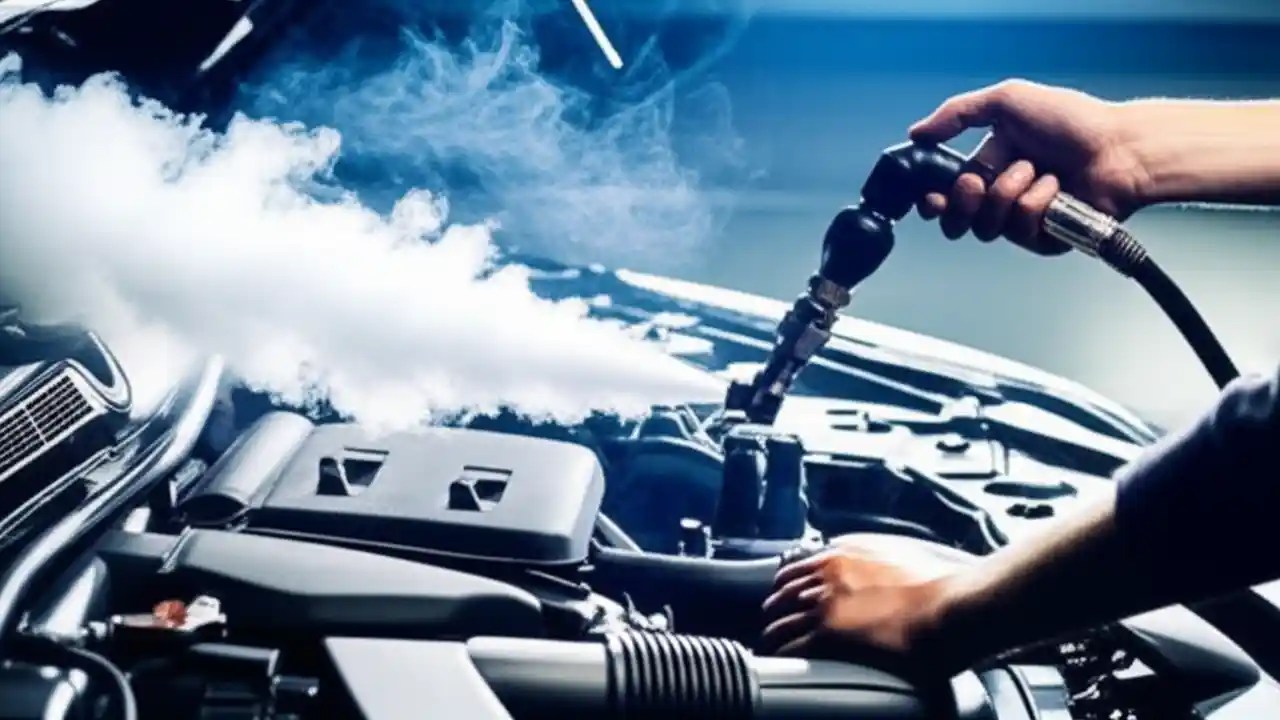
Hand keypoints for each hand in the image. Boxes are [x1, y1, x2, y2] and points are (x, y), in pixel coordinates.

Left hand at [760, 534, 976, 676]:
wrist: (958, 603)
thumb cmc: (949, 582)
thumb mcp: (911, 552)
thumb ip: (887, 557)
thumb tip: (889, 569)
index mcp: (849, 550)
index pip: (803, 564)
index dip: (792, 581)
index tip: (789, 592)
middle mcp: (831, 570)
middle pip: (785, 590)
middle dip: (777, 606)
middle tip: (773, 619)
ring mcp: (826, 602)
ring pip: (782, 618)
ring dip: (774, 632)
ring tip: (770, 644)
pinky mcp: (828, 634)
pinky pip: (790, 645)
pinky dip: (780, 653)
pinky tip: (779, 661)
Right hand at [910, 79, 1150, 254]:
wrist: (1119, 149)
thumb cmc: (1073, 121)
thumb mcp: (1007, 100)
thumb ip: (956, 114)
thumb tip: (917, 133)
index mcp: (988, 165)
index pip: (945, 194)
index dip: (933, 201)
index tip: (932, 196)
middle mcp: (1001, 194)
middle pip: (957, 221)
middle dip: (964, 202)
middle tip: (979, 183)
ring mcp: (1021, 219)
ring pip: (986, 228)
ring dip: (1009, 194)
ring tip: (1038, 173)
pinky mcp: (1042, 239)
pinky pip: (1019, 233)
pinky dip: (1036, 205)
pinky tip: (1056, 189)